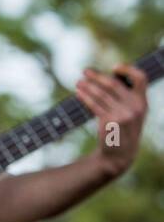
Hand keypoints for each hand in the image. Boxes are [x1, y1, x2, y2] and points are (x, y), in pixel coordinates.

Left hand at [77, 63, 148, 179]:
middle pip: (113, 84)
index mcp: (143, 102)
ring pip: (101, 94)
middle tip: (85, 71)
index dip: (128, 69)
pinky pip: (94, 105)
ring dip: (87, 86)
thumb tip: (104, 77)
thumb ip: (125, 97)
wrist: (120, 154)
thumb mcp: (132, 113)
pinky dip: (85, 97)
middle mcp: (135, 107)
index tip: (114, 67)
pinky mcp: (110, 122)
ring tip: (78, 82)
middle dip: (97, 76)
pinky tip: (78, 92)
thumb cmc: (123, 129)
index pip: (142, 78)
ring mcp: (123, 115)